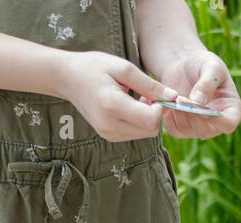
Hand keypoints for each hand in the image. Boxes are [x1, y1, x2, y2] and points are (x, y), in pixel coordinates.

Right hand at [57, 51, 172, 141]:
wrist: (66, 78)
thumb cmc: (93, 68)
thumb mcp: (123, 68)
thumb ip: (149, 85)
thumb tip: (173, 97)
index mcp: (112, 106)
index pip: (150, 120)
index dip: (159, 109)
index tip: (155, 94)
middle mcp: (110, 125)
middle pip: (150, 130)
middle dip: (155, 114)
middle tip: (147, 96)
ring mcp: (109, 134)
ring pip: (145, 134)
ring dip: (148, 119)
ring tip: (136, 99)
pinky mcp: (109, 137)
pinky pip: (135, 134)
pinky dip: (139, 122)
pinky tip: (130, 107)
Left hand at [156, 51, 240, 138]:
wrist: (184, 65)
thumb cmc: (203, 64)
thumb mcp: (211, 66)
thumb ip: (207, 83)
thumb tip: (198, 101)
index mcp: (230, 108)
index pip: (229, 123)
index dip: (218, 119)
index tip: (203, 106)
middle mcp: (217, 122)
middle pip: (207, 131)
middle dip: (192, 115)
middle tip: (182, 98)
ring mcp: (200, 127)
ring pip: (190, 131)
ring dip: (180, 115)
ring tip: (175, 96)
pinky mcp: (182, 126)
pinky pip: (175, 131)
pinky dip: (167, 119)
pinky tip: (167, 103)